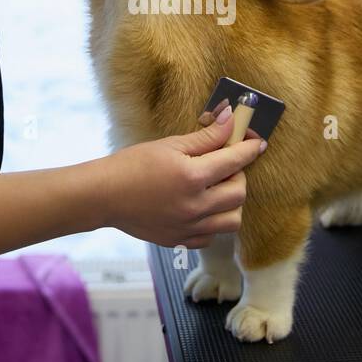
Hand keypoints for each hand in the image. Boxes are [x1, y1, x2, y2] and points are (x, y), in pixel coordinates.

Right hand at [98, 107, 265, 248]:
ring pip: (232, 221)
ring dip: (231, 203)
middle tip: (225, 165)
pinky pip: (212, 236)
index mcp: (192, 177)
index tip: (258, 143)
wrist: (103, 196)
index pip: (235, 161)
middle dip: (238, 175)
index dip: (249, 149)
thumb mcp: (170, 145)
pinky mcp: (180, 241)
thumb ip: (206, 137)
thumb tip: (232, 120)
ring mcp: (188, 227)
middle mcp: (195, 206)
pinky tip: (200, 208)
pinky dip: (213, 222)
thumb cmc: (132, 165)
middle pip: (240, 193)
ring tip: (216, 190)